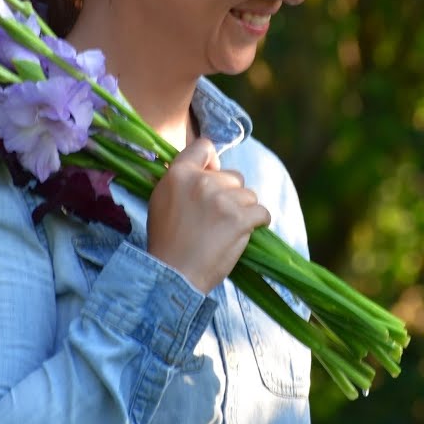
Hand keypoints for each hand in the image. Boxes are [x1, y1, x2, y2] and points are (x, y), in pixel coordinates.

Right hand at [147, 137, 270, 293]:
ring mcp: (222, 200)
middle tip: (216, 218)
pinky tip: (243, 234)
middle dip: (230, 195)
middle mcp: (201, 181)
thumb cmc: (167, 241)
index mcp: (179, 173)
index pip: (205, 147)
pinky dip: (258, 223)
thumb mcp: (161, 199)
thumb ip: (182, 179)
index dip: (213, 163)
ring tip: (226, 230)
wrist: (173, 275)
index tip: (213, 177)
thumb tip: (211, 167)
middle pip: (233, 176)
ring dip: (243, 211)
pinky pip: (262, 213)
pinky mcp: (240, 219)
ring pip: (249, 195)